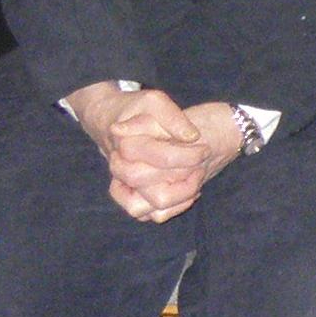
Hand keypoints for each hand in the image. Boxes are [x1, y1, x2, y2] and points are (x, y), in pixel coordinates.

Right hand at [67, 83, 215, 222]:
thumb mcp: (154, 102)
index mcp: (124, 144)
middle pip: (151, 186)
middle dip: (183, 175)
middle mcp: (119, 169)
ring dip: (177, 197)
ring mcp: (122, 186)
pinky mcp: (131, 198)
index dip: (186, 154)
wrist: (112, 119)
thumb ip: (172, 117)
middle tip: (201, 159)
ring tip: (196, 178)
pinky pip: (150, 215)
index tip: (203, 146)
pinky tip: (189, 190)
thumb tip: (191, 137)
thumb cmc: (137, 109)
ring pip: (145, 209)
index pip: (159, 157)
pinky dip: (172, 208)